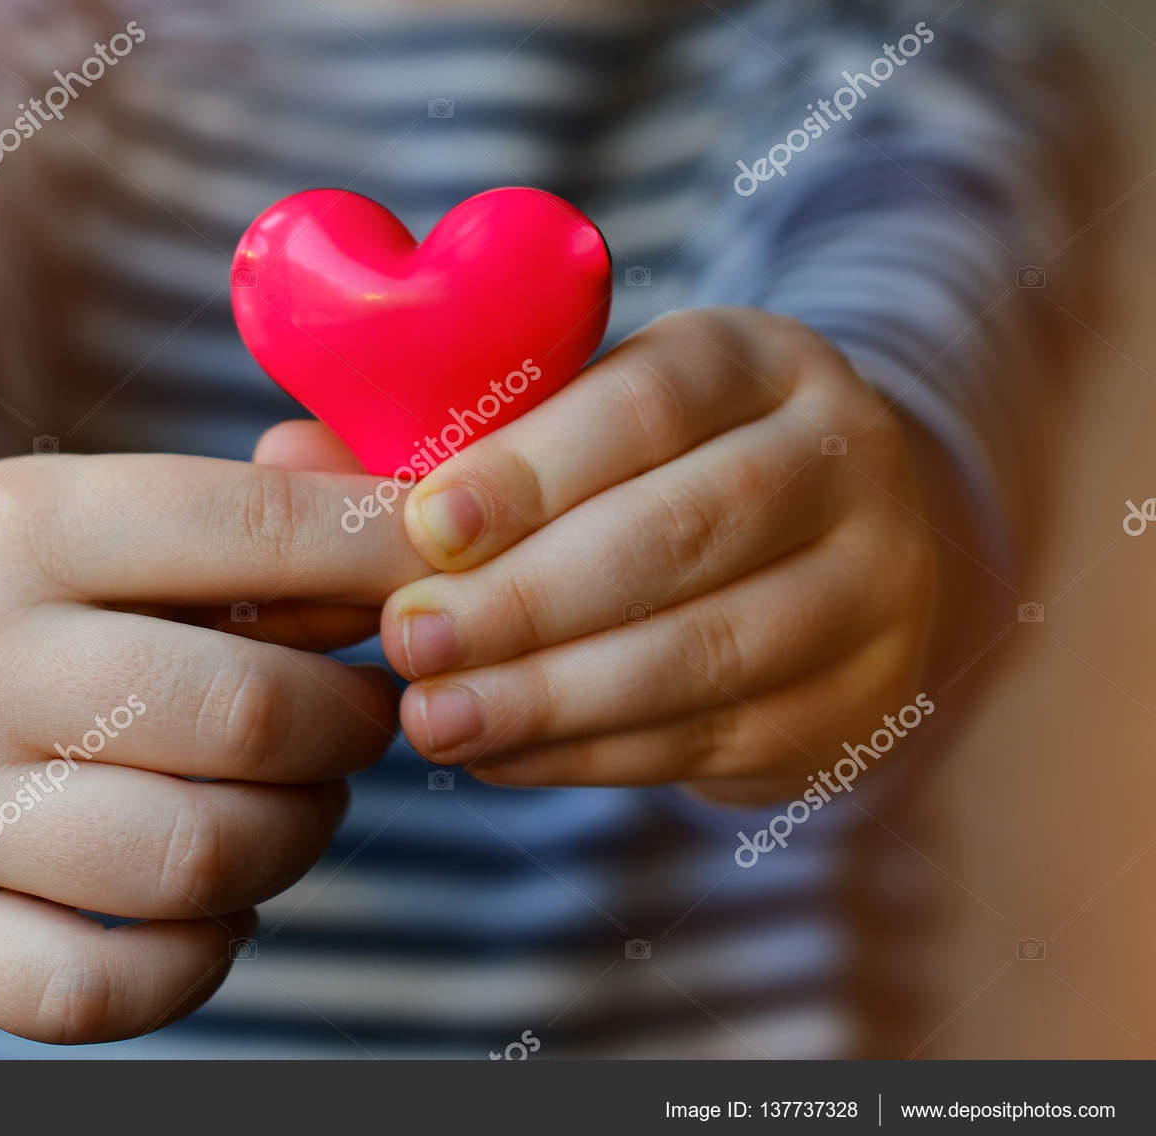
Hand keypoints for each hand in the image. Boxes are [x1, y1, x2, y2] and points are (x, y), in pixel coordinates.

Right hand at [0, 430, 424, 1042]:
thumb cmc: (8, 601)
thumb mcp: (94, 515)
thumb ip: (258, 511)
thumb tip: (421, 531)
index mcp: (16, 527)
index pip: (248, 528)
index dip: (381, 552)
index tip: (449, 572)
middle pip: (243, 714)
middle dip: (348, 723)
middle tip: (361, 718)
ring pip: (196, 861)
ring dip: (296, 838)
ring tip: (297, 802)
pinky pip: (108, 990)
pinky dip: (203, 959)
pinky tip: (214, 906)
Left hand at [375, 308, 940, 799]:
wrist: (853, 551)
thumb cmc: (664, 472)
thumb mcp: (586, 421)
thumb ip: (444, 436)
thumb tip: (287, 457)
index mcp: (760, 361)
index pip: (652, 400)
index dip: (535, 467)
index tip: (427, 529)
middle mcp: (842, 460)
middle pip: (682, 530)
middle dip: (528, 597)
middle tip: (409, 638)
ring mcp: (870, 589)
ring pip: (705, 650)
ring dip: (551, 694)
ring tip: (434, 717)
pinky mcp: (854, 705)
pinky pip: (711, 738)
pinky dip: (590, 752)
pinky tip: (499, 753)